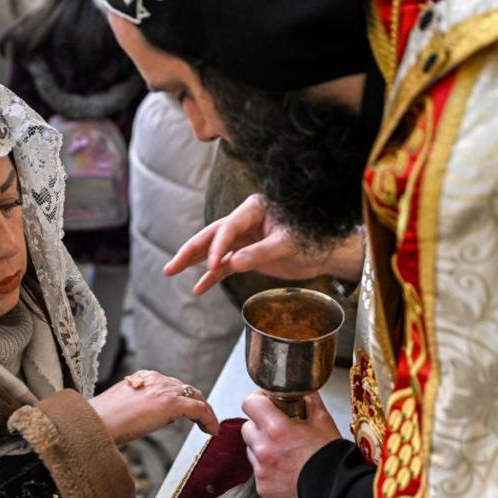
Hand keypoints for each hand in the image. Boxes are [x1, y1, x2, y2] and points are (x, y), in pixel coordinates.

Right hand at [89, 370, 219, 444]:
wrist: (96, 422)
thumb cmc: (103, 419)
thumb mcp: (122, 405)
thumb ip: (137, 405)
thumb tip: (148, 416)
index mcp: (143, 377)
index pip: (170, 385)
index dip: (182, 399)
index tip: (187, 412)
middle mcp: (156, 379)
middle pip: (186, 389)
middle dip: (196, 404)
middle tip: (203, 420)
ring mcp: (164, 390)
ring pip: (196, 397)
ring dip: (205, 413)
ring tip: (210, 427)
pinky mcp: (171, 403)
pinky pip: (199, 409)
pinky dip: (209, 419)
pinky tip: (211, 431)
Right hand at [163, 193, 364, 294]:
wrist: (326, 251)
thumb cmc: (312, 239)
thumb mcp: (289, 245)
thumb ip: (262, 252)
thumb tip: (235, 263)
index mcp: (255, 209)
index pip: (229, 226)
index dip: (218, 246)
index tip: (212, 266)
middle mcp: (245, 220)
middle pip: (212, 234)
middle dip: (191, 250)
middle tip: (172, 265)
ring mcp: (244, 238)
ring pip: (213, 249)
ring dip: (194, 261)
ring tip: (171, 270)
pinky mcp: (246, 254)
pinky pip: (225, 266)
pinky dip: (212, 277)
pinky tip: (198, 288)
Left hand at [241, 390, 340, 497]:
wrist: (337, 491)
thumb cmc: (331, 456)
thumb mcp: (323, 420)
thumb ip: (308, 400)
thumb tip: (301, 390)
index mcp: (276, 429)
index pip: (250, 403)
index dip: (258, 399)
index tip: (267, 402)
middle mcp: (263, 449)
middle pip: (247, 427)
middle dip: (260, 425)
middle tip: (277, 429)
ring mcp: (261, 470)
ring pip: (251, 449)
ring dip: (261, 447)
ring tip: (283, 451)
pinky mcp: (262, 487)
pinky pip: (258, 470)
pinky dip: (267, 468)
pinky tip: (285, 469)